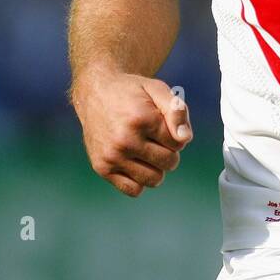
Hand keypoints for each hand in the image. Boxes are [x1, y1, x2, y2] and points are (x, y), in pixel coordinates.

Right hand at [72, 69, 192, 197]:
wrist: (95, 93)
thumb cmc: (131, 92)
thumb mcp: (157, 89)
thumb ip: (177, 111)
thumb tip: (185, 139)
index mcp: (141, 119)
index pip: (178, 144)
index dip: (175, 134)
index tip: (161, 123)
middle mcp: (125, 140)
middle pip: (169, 163)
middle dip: (168, 151)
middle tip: (153, 137)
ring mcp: (112, 156)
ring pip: (154, 179)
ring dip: (156, 167)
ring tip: (146, 150)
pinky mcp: (102, 168)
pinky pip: (133, 190)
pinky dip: (139, 181)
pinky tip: (135, 163)